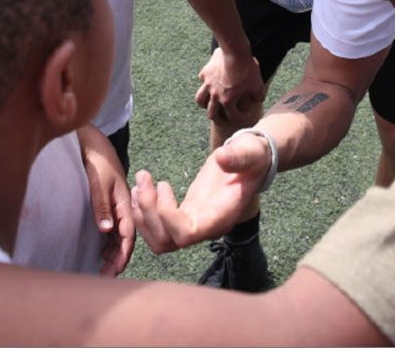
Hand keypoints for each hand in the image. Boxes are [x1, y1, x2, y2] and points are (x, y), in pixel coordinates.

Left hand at [77, 126, 135, 276]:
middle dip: (116, 259)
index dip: (121, 255)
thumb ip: (101, 205)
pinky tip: (100, 250)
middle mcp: (121, 206)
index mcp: (124, 202)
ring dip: (111, 251)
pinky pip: (110, 227)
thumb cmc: (96, 158)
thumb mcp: (97, 181)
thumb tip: (106, 231)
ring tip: (102, 269)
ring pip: (117, 234)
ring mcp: (114, 205)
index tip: (113, 272)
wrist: (92, 140)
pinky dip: (107, 241)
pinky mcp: (107, 203)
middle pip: (123, 238)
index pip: (126, 235)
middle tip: (104, 277)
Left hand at [131, 133, 272, 253]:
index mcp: (220, 217)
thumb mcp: (251, 152)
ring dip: (141, 215)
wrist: (252, 161)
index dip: (167, 216)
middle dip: (147, 213)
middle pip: (165, 242)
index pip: (186, 234)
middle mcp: (205, 227)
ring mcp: (194, 224)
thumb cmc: (253, 158)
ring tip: (140, 183)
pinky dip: (143, 211)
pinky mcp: (185, 215)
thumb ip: (238, 156)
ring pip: (158, 240)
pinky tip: (143, 187)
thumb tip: (221, 157)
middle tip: (144, 179)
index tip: (163, 185)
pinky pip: (157, 228)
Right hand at [194, 47, 263, 123]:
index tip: (247, 114)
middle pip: (211, 113)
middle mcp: (215, 95)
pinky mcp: (205, 73)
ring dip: (205, 103)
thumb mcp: (258, 84)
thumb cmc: (247, 68)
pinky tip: (211, 80)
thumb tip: (258, 100)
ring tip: (210, 102)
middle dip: (218, 117)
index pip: (232, 117)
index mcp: (228, 101)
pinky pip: (202, 81)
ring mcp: (208, 84)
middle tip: (224, 115)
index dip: (242, 118)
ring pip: (200, 99)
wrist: (235, 50)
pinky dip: (206, 83)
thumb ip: (258, 96)